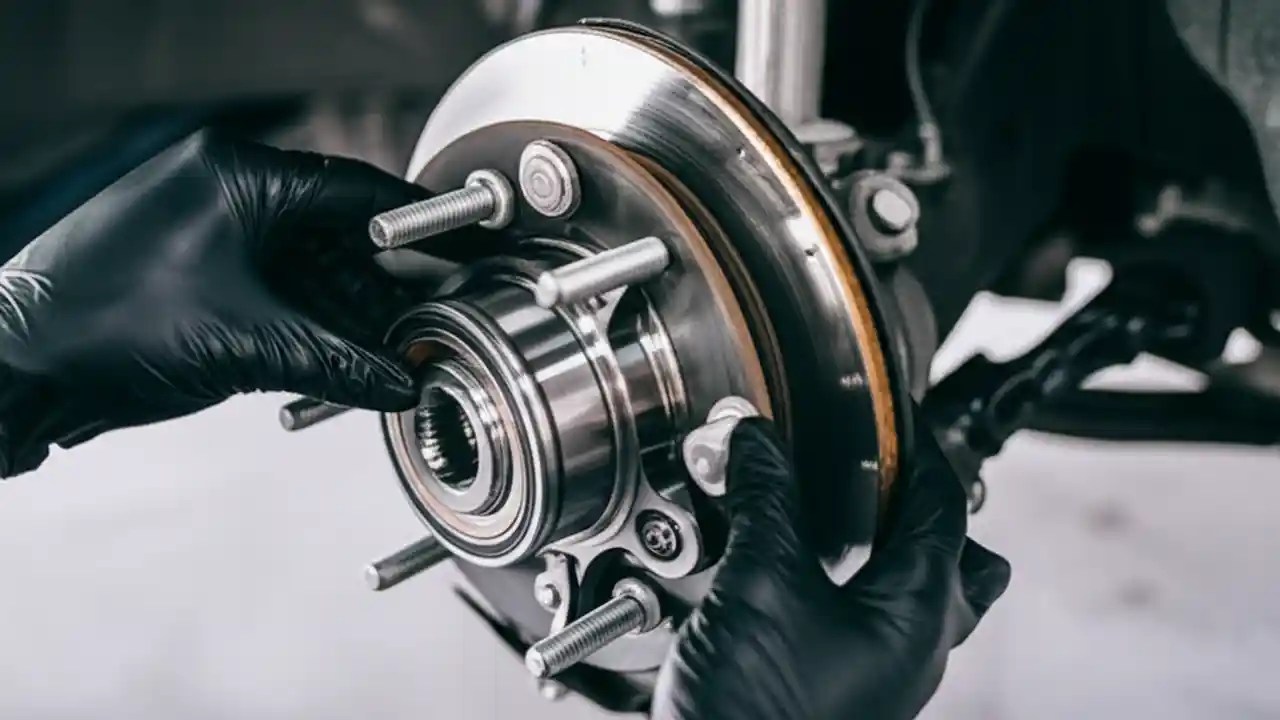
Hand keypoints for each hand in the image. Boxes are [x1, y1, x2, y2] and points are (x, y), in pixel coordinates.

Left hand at [0, 131, 432, 475]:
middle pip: (337, 234)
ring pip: (306, 266)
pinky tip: (341, 358)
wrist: (16, 369)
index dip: (419, 226)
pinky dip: (309, 321)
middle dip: (385, 285)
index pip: (358, 191)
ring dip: (348, 312)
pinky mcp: (194, 269)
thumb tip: (401, 381)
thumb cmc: (103, 328)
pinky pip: (273, 287)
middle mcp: (224, 191)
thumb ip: (340, 363)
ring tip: (390, 352)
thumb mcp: (247, 344)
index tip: (462, 249)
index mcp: (237, 176)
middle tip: (430, 318)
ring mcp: (206, 229)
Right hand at [653, 419, 1010, 719]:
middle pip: (956, 560)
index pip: (945, 506)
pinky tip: (790, 570)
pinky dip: (845, 582)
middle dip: (921, 508)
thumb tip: (756, 440)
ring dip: (881, 546)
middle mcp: (914, 649)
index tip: (893, 412)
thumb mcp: (759, 583)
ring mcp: (881, 675)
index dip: (921, 448)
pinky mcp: (842, 689)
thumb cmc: (755, 711)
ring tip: (830, 512)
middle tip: (876, 472)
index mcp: (918, 615)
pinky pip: (868, 621)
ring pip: (910, 593)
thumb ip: (764, 500)